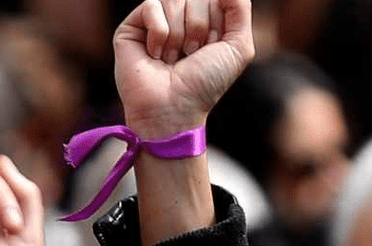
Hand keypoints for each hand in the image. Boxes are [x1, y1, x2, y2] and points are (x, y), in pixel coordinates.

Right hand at [114, 0, 253, 136]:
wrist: (174, 109)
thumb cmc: (205, 84)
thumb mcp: (238, 47)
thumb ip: (240, 8)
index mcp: (204, 19)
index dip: (216, 22)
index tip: (210, 48)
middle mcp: (178, 18)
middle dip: (198, 27)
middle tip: (190, 54)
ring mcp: (153, 22)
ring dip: (178, 34)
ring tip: (172, 58)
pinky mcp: (131, 28)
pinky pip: (151, 6)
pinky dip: (159, 34)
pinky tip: (155, 55)